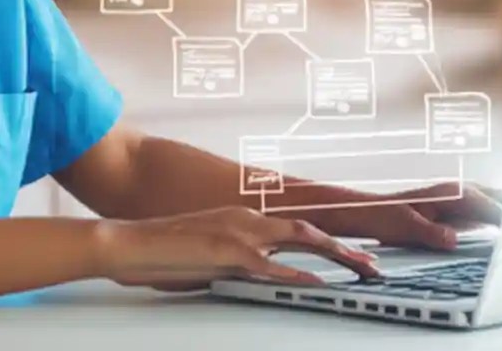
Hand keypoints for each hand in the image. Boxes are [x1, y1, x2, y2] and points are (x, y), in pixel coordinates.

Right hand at [94, 206, 381, 291]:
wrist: (129, 241)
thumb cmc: (161, 251)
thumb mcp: (207, 255)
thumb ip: (236, 261)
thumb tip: (256, 276)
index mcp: (243, 219)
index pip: (295, 229)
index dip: (328, 241)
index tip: (352, 253)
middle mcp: (247, 219)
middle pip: (309, 231)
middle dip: (345, 247)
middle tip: (372, 263)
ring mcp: (239, 233)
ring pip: (300, 239)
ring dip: (336, 254)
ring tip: (362, 268)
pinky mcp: (226, 252)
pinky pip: (270, 264)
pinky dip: (298, 273)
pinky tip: (318, 282)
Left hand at [307, 183, 501, 250]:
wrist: (363, 212)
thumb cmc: (381, 215)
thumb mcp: (405, 227)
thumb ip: (431, 233)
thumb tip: (453, 239)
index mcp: (448, 192)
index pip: (487, 203)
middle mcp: (453, 191)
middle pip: (494, 194)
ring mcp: (452, 198)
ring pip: (489, 199)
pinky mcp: (448, 209)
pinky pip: (479, 208)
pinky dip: (493, 214)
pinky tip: (500, 224)